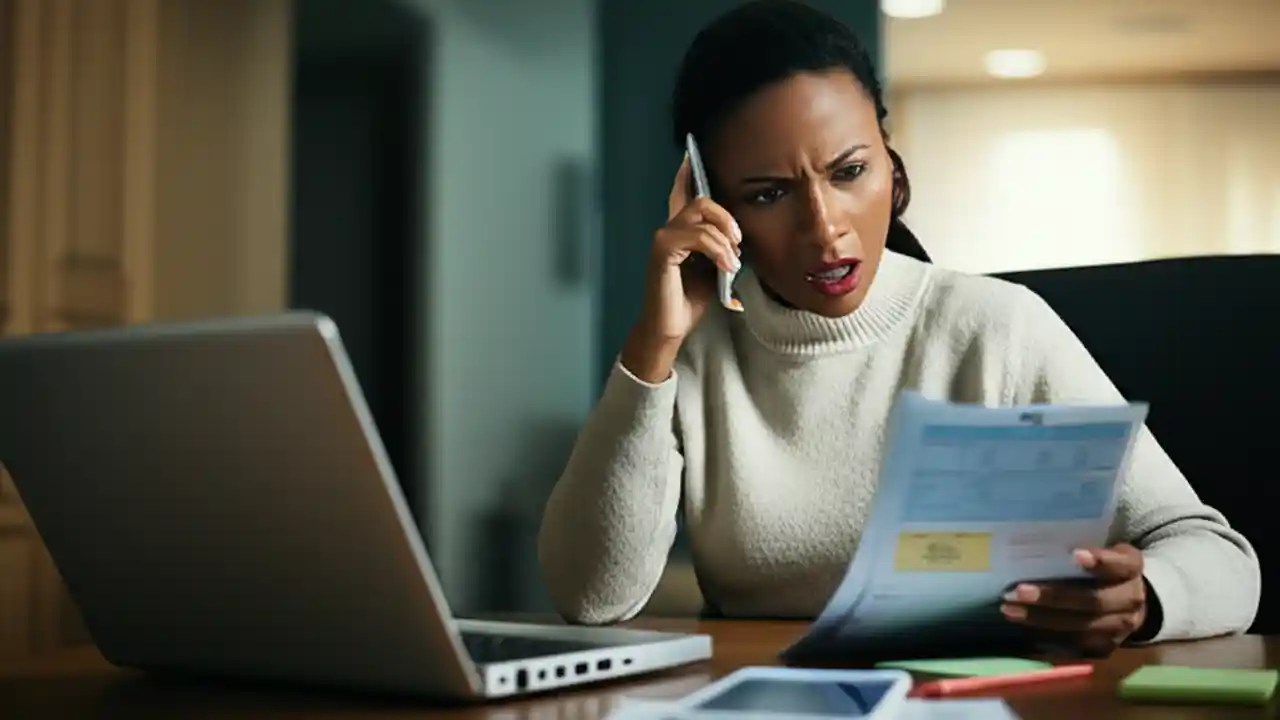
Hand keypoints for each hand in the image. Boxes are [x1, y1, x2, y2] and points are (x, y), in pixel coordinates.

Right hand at [621, 154, 741, 382]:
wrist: (672, 327)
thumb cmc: (690, 300)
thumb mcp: (716, 269)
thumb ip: (723, 248)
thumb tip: (741, 238)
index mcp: (681, 232)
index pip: (682, 194)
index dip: (686, 174)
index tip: (690, 155)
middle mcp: (668, 230)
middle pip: (701, 199)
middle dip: (727, 217)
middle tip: (739, 243)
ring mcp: (663, 239)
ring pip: (700, 215)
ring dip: (725, 238)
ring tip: (733, 263)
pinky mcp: (662, 252)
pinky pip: (697, 237)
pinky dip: (717, 251)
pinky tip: (726, 268)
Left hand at [1000, 544, 1149, 655]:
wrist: (1129, 601)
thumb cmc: (1102, 567)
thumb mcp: (1102, 550)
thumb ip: (1081, 545)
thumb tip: (1035, 539)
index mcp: (1131, 568)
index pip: (1119, 565)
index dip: (1100, 562)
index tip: (1076, 554)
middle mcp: (1131, 600)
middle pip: (1093, 601)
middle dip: (1054, 597)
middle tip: (1018, 591)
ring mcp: (1121, 628)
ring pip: (1080, 626)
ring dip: (1041, 619)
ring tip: (1010, 610)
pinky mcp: (1105, 648)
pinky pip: (1074, 646)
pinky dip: (1046, 637)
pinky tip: (1021, 628)